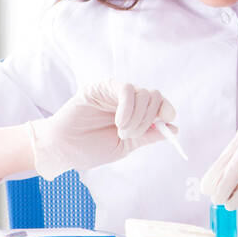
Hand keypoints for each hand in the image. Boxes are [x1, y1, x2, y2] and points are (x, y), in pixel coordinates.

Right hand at [29, 80, 172, 178]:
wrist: (63, 149)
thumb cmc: (90, 149)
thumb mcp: (125, 147)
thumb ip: (147, 136)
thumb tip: (174, 129)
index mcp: (136, 114)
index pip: (160, 103)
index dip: (167, 110)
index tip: (165, 121)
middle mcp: (128, 101)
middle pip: (155, 96)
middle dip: (149, 118)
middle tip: (131, 135)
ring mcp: (115, 93)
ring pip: (143, 93)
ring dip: (137, 117)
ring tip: (122, 131)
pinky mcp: (101, 87)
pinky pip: (126, 89)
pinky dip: (128, 107)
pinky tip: (119, 121)